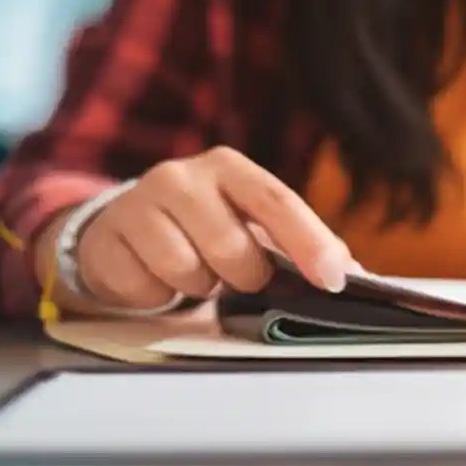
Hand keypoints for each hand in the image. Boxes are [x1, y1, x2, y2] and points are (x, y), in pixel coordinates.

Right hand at [65, 147, 352, 308]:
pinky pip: (148, 289)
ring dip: (198, 287)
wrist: (119, 231)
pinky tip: (154, 278)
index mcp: (229, 168)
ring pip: (188, 271)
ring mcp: (139, 205)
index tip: (335, 280)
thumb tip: (358, 276)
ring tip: (191, 273)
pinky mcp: (107, 239)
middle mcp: (182, 177)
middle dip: (242, 277)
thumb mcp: (249, 226)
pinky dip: (159, 297)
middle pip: (234, 248)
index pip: (278, 201)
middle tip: (231, 274)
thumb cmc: (200, 230)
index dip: (309, 242)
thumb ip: (301, 245)